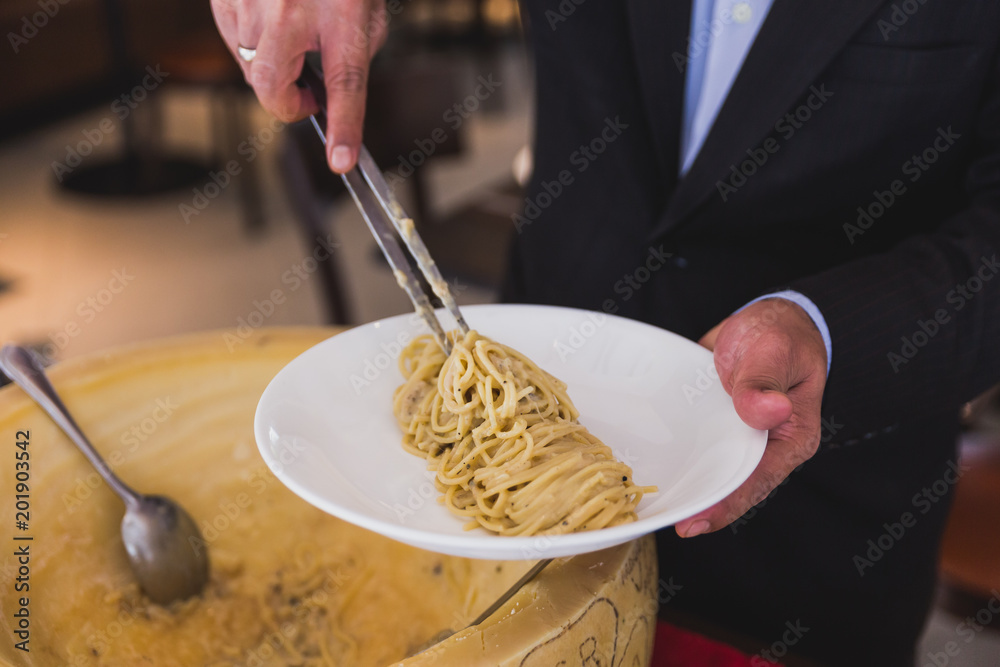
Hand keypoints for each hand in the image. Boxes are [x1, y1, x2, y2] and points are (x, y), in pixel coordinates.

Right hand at [210, 0, 387, 172]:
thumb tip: (331, 91)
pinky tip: (270, 14)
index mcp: (341, 18)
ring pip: (249, 65)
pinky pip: (232, 39)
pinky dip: (249, 40)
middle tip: (309, 93)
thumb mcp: (366, 10)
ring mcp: (250, 2)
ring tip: (293, 30)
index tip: (341, 161)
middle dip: (287, 102)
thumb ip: (353, 53)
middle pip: (270, 89)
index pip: (344, 86)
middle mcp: (290, 12)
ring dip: (271, 65)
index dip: (344, 128)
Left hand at [674, 298, 827, 537]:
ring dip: (684, 481)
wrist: (765, 318)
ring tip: (650, 504)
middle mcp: (763, 445)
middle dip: (699, 502)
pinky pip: (693, 444)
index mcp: (790, 438)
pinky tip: (647, 465)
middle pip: (729, 483)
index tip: (695, 521)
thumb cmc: (780, 334)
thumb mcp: (774, 351)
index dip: (725, 502)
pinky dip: (675, 454)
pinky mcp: (713, 424)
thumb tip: (767, 411)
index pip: (757, 480)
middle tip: (662, 519)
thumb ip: (763, 381)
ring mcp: (736, 436)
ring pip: (708, 467)